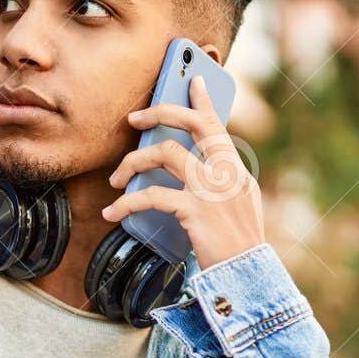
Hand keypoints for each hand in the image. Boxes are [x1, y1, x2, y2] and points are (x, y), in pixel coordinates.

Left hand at [104, 73, 264, 269]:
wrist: (246, 277)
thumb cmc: (237, 250)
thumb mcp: (238, 211)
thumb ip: (221, 188)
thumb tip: (191, 174)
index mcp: (237, 172)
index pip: (218, 127)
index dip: (202, 102)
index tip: (191, 81)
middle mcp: (227, 174)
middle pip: (193, 126)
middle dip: (161, 112)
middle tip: (134, 118)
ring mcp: (212, 191)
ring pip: (165, 153)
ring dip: (133, 162)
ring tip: (117, 180)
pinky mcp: (195, 211)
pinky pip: (151, 196)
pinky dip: (126, 204)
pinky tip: (112, 213)